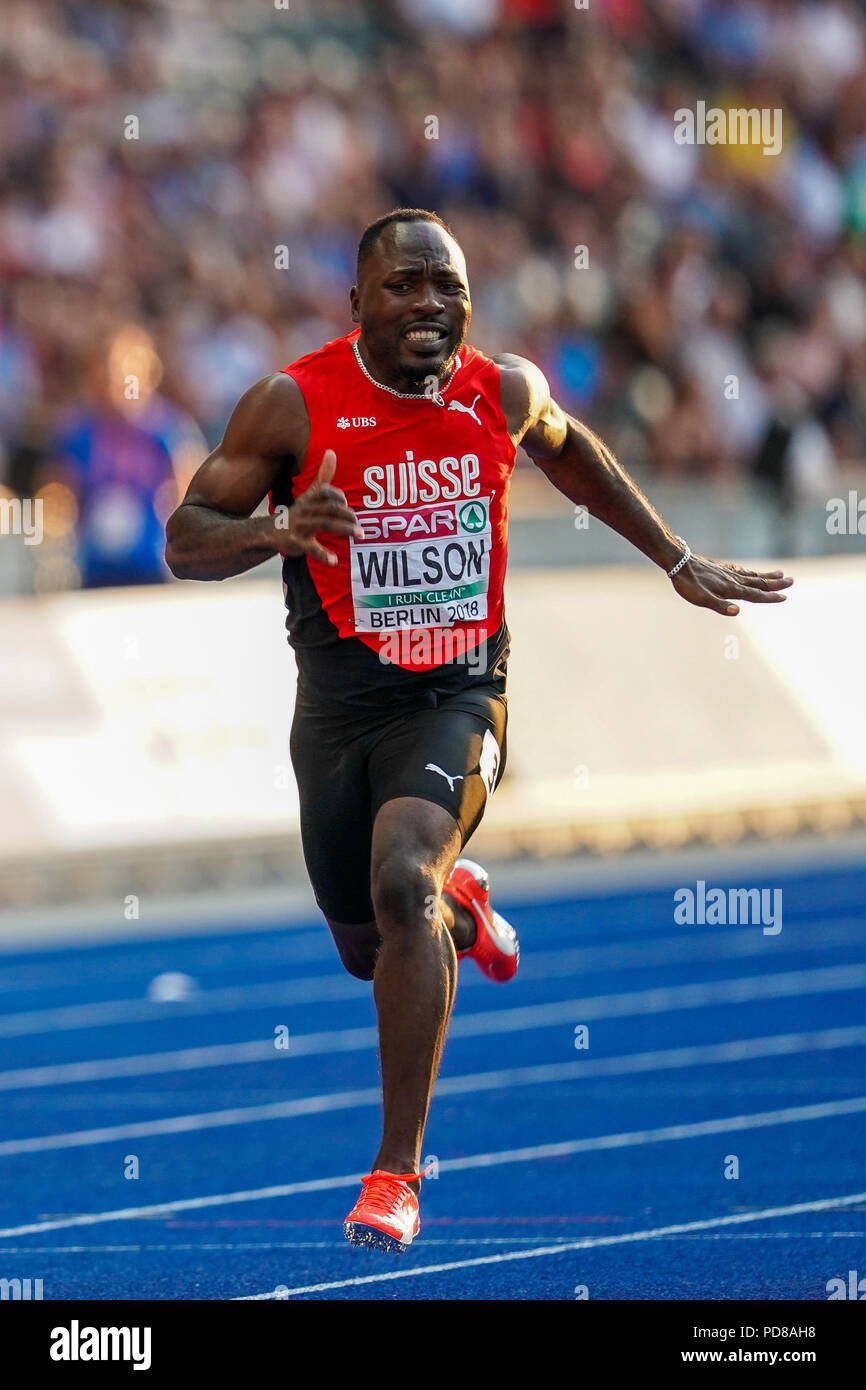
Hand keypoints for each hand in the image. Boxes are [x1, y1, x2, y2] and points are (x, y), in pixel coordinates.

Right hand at [276, 449, 362, 565]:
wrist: (270, 532)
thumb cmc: (299, 512)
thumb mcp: (310, 494)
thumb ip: (323, 475)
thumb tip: (332, 451)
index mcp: (310, 498)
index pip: (325, 492)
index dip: (338, 496)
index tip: (346, 504)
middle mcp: (305, 509)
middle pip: (329, 507)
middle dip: (347, 515)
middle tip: (361, 524)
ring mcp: (300, 526)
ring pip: (325, 524)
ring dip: (345, 529)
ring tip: (360, 535)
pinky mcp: (296, 542)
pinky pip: (311, 548)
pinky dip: (323, 555)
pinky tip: (334, 561)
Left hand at [671, 555, 792, 615]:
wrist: (678, 562)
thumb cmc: (688, 584)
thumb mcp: (701, 599)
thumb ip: (719, 606)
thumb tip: (737, 612)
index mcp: (731, 588)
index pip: (754, 594)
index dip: (769, 597)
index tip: (784, 597)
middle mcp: (733, 579)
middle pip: (758, 582)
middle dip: (775, 583)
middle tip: (792, 581)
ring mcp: (728, 572)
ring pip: (752, 575)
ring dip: (767, 575)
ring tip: (781, 574)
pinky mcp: (721, 568)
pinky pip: (741, 570)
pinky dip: (751, 572)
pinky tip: (752, 572)